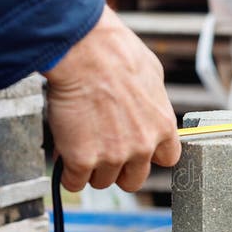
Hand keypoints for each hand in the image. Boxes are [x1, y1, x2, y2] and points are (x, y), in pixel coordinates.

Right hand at [43, 5, 180, 191]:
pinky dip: (67, 172)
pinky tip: (64, 154)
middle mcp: (142, 146)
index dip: (149, 156)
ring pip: (102, 181)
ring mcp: (113, 155)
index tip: (136, 149)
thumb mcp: (151, 74)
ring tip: (80, 144)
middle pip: (134, 179)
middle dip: (119, 169)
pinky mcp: (83, 159)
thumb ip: (153, 102)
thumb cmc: (115, 52)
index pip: (168, 159)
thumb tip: (149, 107)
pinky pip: (75, 181)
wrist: (84, 50)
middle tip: (103, 151)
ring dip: (90, 168)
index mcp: (163, 126)